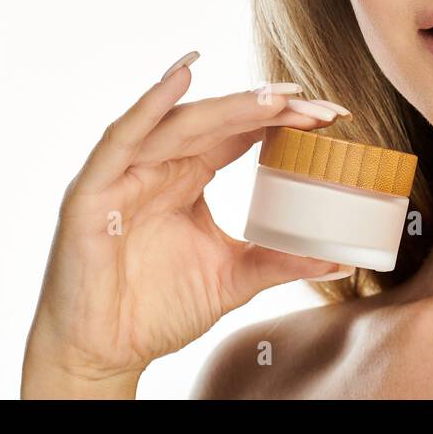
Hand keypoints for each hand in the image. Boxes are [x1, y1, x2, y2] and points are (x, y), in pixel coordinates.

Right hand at [21, 51, 352, 397]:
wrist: (101, 354)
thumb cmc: (155, 310)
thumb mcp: (232, 279)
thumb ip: (279, 262)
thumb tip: (339, 259)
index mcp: (188, 175)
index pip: (241, 132)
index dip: (282, 119)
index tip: (332, 117)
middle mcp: (158, 164)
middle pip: (218, 121)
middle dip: (269, 108)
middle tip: (317, 106)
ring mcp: (124, 173)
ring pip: (180, 123)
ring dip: (228, 106)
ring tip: (273, 96)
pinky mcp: (93, 191)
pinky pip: (121, 139)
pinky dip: (148, 107)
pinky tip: (179, 79)